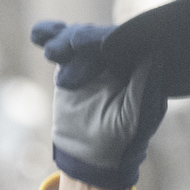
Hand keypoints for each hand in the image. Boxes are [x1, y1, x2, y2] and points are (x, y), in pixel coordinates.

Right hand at [32, 20, 167, 189]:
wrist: (88, 154)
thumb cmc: (120, 139)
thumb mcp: (135, 117)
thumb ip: (144, 86)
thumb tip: (153, 51)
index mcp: (139, 65)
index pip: (126, 42)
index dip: (110, 39)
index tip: (99, 42)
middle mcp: (118, 55)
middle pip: (100, 36)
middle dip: (84, 38)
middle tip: (71, 45)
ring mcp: (94, 56)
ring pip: (78, 38)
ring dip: (64, 41)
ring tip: (52, 53)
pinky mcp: (71, 61)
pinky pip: (60, 46)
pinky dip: (48, 36)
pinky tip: (37, 34)